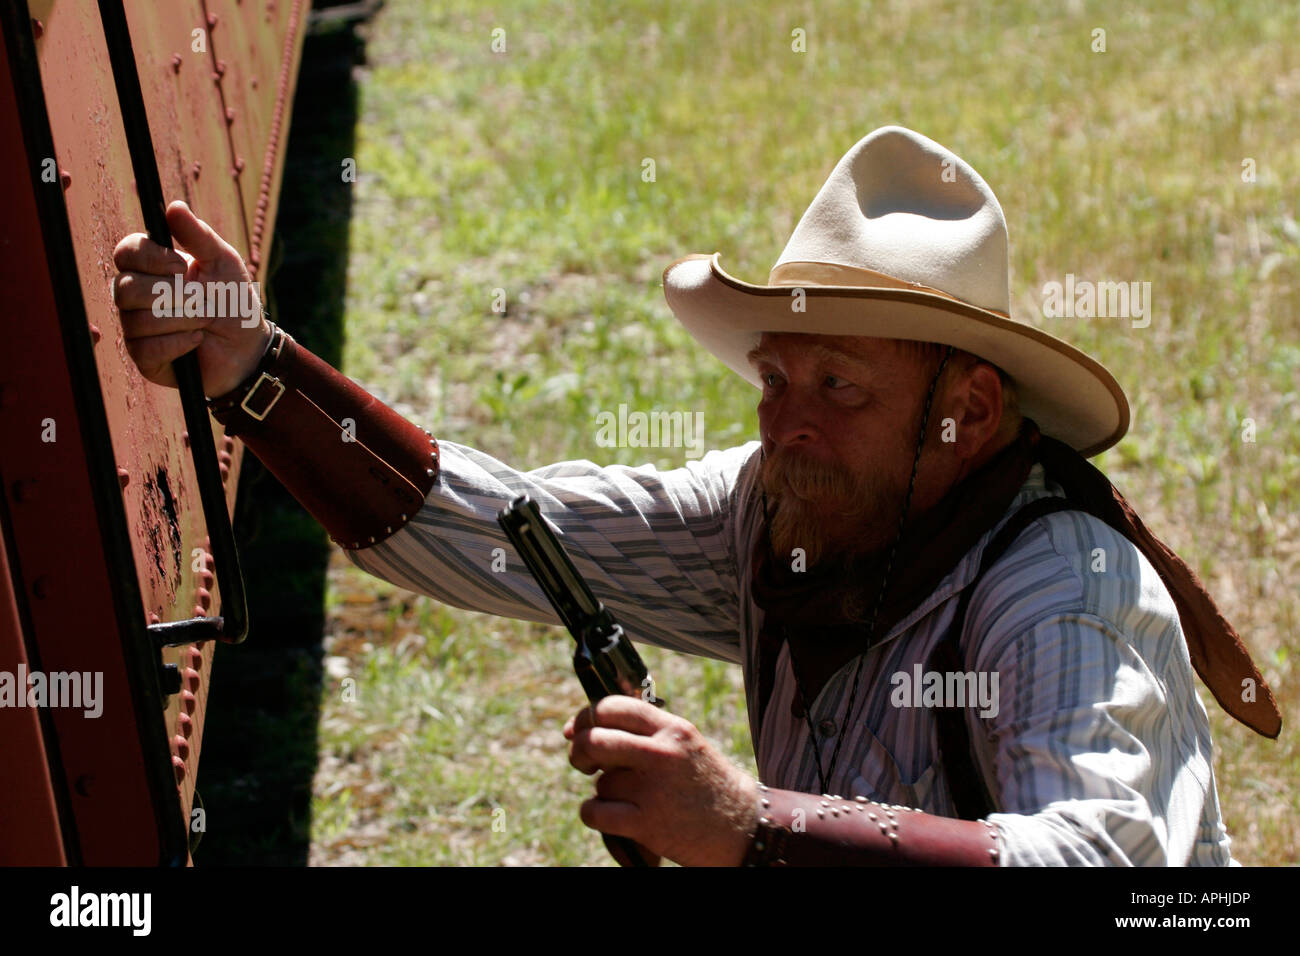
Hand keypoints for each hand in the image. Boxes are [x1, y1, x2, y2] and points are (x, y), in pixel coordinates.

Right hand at [112, 200, 271, 396]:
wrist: (249, 346)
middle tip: (201, 300)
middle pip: (126, 288)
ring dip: (183, 320)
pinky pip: (146, 348)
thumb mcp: (223, 262)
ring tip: (205, 321)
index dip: (149, 258)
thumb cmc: (233, 301)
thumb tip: (174, 206)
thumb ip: (199, 236)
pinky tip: (197, 341)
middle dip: (171, 295)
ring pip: (138, 319)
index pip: (125, 252)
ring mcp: (136, 327)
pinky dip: (179, 343)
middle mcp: (136, 296)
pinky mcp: (144, 358)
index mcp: (150, 267)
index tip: (181, 265)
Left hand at [564, 696, 758, 866]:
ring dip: (603, 792)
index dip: (586, 716)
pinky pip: (595, 811)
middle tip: (582, 763)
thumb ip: (648, 734)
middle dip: (579, 751)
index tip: (575, 729)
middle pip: (595, 739)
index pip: (615, 707)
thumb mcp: (686, 745)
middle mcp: (662, 753)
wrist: (743, 829)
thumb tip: (593, 728)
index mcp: (672, 729)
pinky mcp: (647, 823)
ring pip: (600, 782)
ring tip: (629, 801)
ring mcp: (654, 789)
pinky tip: (608, 817)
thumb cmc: (708, 786)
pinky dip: (593, 814)